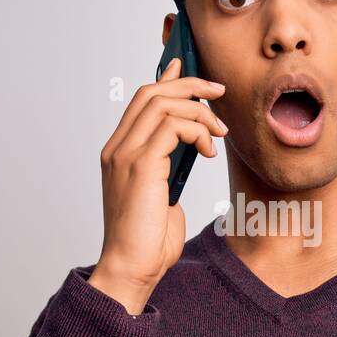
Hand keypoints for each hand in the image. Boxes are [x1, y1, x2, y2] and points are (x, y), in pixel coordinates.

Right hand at [88, 56, 226, 313]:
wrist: (132, 268)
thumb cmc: (149, 240)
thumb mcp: (165, 194)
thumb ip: (170, 166)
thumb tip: (191, 146)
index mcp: (119, 152)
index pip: (141, 101)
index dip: (166, 80)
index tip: (188, 67)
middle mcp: (117, 148)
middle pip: (151, 93)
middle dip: (189, 85)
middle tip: (219, 93)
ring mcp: (125, 155)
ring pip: (162, 104)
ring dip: (199, 112)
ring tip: (219, 133)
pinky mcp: (140, 165)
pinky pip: (172, 127)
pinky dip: (197, 131)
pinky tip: (209, 150)